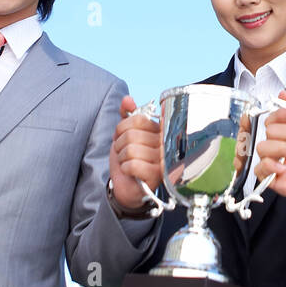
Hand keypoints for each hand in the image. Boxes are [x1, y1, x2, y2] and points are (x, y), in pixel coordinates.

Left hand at [108, 95, 162, 209]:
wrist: (127, 187)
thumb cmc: (129, 159)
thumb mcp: (124, 135)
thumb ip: (126, 116)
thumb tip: (127, 99)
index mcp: (159, 131)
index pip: (138, 119)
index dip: (122, 128)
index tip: (122, 138)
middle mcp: (165, 143)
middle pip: (132, 135)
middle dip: (120, 145)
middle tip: (125, 154)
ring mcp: (163, 159)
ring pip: (131, 150)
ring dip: (122, 158)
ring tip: (128, 163)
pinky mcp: (157, 175)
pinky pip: (133, 164)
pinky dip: (125, 168)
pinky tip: (131, 172)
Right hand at [255, 90, 285, 215]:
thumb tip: (284, 94)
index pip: (272, 119)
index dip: (280, 114)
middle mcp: (282, 147)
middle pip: (267, 131)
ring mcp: (278, 163)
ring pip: (261, 148)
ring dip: (280, 148)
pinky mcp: (277, 181)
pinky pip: (259, 170)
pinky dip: (269, 165)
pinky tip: (284, 167)